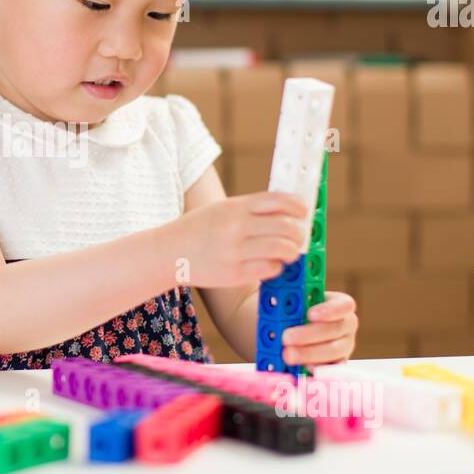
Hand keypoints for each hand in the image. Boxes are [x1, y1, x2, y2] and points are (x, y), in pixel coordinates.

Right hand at [172, 192, 308, 288]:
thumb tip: (288, 212)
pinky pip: (269, 269)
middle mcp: (237, 226)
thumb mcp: (223, 209)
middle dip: (299, 233)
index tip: (303, 212)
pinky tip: (271, 265)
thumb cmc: (200, 229)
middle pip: (286, 226)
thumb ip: (251, 209)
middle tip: (298, 238)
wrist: (170, 251)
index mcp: (235, 207)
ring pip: (282, 249)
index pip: (278, 200)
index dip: (298, 206)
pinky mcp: (234, 273)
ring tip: (289, 253)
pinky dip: (277, 267)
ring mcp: (235, 251)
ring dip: (292, 252)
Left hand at [283, 291, 358, 366]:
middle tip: (286, 337)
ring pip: (333, 351)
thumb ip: (284, 295)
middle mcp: (345, 326)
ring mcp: (343, 347)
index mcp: (339, 304)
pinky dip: (315, 369)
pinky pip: (330, 370)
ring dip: (308, 354)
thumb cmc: (291, 311)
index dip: (329, 310)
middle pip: (335, 330)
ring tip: (286, 355)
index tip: (310, 314)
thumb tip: (275, 295)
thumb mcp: (289, 299)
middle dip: (309, 334)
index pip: (344, 305)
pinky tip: (300, 367)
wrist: (289, 331)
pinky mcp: (335, 366)